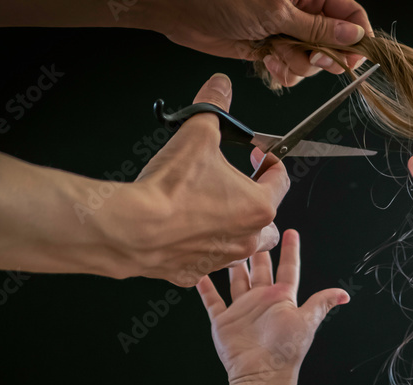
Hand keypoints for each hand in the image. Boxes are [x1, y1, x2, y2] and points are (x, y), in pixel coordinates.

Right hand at [110, 73, 288, 286]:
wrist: (132, 228)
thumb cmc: (169, 189)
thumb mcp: (197, 133)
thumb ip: (214, 107)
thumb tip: (220, 86)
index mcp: (259, 206)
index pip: (280, 180)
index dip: (269, 161)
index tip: (257, 154)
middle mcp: (247, 238)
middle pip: (267, 219)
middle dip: (255, 200)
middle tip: (235, 184)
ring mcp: (221, 259)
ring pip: (239, 243)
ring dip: (230, 226)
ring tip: (208, 206)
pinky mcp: (193, 271)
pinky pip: (205, 258)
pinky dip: (199, 243)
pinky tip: (182, 227)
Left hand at [147, 0, 371, 86]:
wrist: (184, 13)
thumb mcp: (277, 11)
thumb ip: (317, 26)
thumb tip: (353, 35)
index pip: (350, 12)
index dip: (357, 34)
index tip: (355, 54)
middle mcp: (301, 11)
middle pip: (334, 41)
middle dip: (323, 54)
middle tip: (313, 57)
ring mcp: (287, 31)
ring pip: (312, 60)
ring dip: (299, 65)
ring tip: (278, 55)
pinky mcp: (272, 49)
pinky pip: (292, 69)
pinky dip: (285, 72)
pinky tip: (271, 63)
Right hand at [196, 229, 349, 384]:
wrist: (261, 373)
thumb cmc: (286, 349)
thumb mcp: (307, 321)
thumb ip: (321, 303)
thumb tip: (345, 295)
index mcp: (283, 299)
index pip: (288, 269)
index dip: (290, 251)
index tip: (291, 232)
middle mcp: (263, 301)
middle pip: (261, 271)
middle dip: (259, 252)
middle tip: (255, 232)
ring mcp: (243, 310)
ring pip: (237, 281)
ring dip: (234, 265)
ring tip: (229, 247)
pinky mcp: (224, 321)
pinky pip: (212, 301)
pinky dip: (205, 288)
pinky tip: (200, 274)